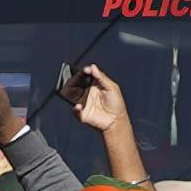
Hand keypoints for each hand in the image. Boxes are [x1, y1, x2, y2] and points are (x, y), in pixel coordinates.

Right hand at [68, 60, 144, 179]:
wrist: (117, 124)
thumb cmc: (117, 107)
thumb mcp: (112, 88)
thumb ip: (102, 77)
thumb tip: (93, 67)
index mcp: (94, 89)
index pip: (85, 80)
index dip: (82, 75)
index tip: (81, 70)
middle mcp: (87, 97)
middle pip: (76, 87)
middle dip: (74, 83)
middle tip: (72, 78)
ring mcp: (84, 106)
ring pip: (73, 98)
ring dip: (73, 95)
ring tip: (74, 92)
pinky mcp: (82, 115)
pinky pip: (75, 110)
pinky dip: (76, 109)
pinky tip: (79, 106)